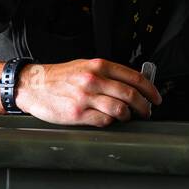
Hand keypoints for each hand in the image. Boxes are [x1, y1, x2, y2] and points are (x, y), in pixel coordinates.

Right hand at [15, 58, 160, 125]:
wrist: (32, 85)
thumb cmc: (59, 77)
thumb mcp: (85, 66)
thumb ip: (108, 74)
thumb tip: (133, 85)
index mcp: (98, 66)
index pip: (134, 78)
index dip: (150, 90)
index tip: (156, 98)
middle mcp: (93, 80)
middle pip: (131, 95)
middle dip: (144, 106)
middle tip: (146, 112)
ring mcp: (85, 97)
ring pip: (120, 110)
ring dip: (128, 117)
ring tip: (127, 117)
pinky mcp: (78, 114)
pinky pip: (104, 121)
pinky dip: (110, 122)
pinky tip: (107, 120)